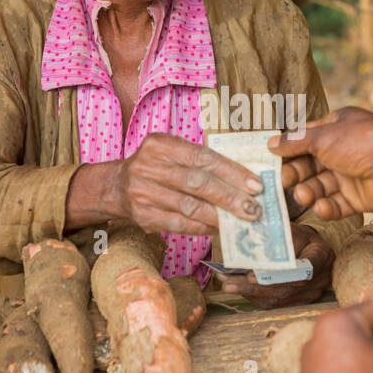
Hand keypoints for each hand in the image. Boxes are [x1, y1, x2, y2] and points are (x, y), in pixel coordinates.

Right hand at [111, 133, 264, 235]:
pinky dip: (202, 227)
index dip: (232, 172)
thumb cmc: (157, 168)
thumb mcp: (171, 153)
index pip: (202, 157)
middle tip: (253, 208)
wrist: (117, 186)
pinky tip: (219, 228)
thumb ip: (200, 160)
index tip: (256, 185)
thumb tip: (242, 180)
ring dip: (219, 215)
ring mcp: (142, 192)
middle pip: (196, 182)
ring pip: (189, 206)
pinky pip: (178, 223)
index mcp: (159, 144)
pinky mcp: (142, 215)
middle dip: (229, 197)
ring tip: (241, 220)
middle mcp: (148, 166)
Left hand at [219, 224, 334, 308]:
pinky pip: (275, 303)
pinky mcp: (298, 302)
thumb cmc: (297, 236)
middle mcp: (321, 277)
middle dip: (254, 285)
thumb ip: (273, 235)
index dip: (279, 274)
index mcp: (322, 254)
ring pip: (278, 298)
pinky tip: (237, 288)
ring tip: (227, 284)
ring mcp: (311, 293)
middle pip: (287, 286)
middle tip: (229, 281)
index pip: (306, 266)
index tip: (253, 275)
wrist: (307, 248)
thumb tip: (245, 243)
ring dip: (249, 292)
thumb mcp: (289, 229)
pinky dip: (254, 296)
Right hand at [270, 107, 372, 218]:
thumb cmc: (360, 142)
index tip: (270, 161)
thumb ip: (295, 142)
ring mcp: (351, 175)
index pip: (305, 140)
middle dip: (296, 174)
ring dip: (310, 192)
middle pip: (311, 165)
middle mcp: (343, 151)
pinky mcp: (358, 198)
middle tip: (282, 182)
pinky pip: (337, 205)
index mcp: (336, 128)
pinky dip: (327, 207)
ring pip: (322, 187)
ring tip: (304, 196)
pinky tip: (321, 207)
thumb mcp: (322, 137)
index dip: (288, 150)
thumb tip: (271, 143)